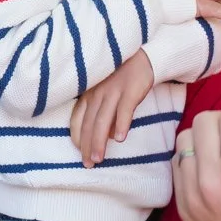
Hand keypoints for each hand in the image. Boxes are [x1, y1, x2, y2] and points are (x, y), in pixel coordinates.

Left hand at [69, 51, 154, 166]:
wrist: (143, 56)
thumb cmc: (122, 76)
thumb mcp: (106, 92)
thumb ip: (102, 111)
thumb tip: (105, 136)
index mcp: (89, 93)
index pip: (77, 119)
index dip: (77, 138)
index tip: (79, 153)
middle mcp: (97, 93)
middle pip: (88, 123)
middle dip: (86, 146)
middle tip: (88, 164)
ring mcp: (113, 91)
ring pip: (102, 120)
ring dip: (99, 141)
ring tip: (98, 158)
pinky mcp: (130, 90)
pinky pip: (124, 110)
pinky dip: (121, 124)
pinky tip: (120, 139)